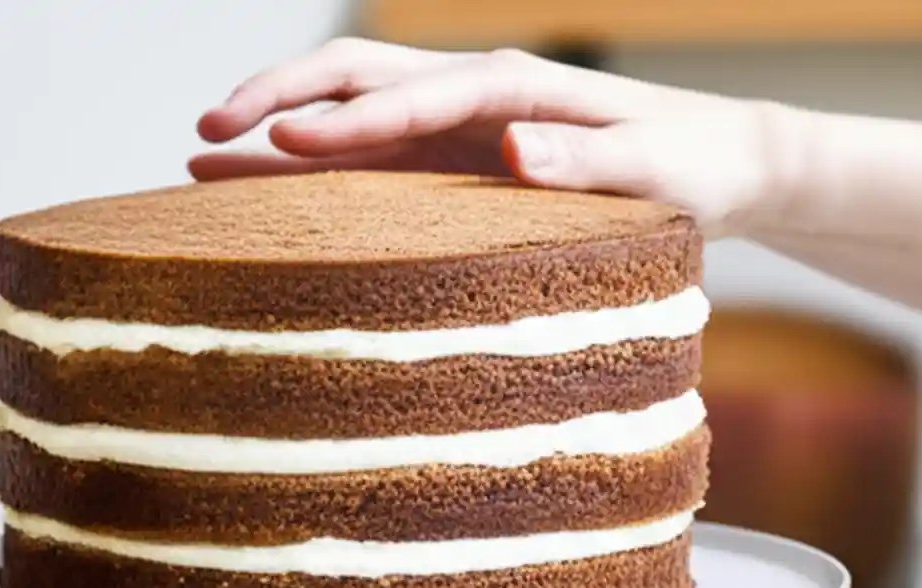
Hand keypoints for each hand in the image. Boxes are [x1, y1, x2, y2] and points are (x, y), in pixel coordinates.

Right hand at [191, 38, 792, 235]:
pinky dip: (312, 159)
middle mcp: (476, 92)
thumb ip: (586, 157)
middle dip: (276, 96)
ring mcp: (460, 121)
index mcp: (515, 87)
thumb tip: (511, 146)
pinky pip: (370, 151)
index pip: (411, 96)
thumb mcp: (656, 170)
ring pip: (348, 108)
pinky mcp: (457, 155)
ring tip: (199, 152)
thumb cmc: (694, 168)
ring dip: (277, 124)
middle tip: (203, 128)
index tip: (275, 143)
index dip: (342, 120)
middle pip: (354, 77)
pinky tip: (261, 177)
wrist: (722, 163)